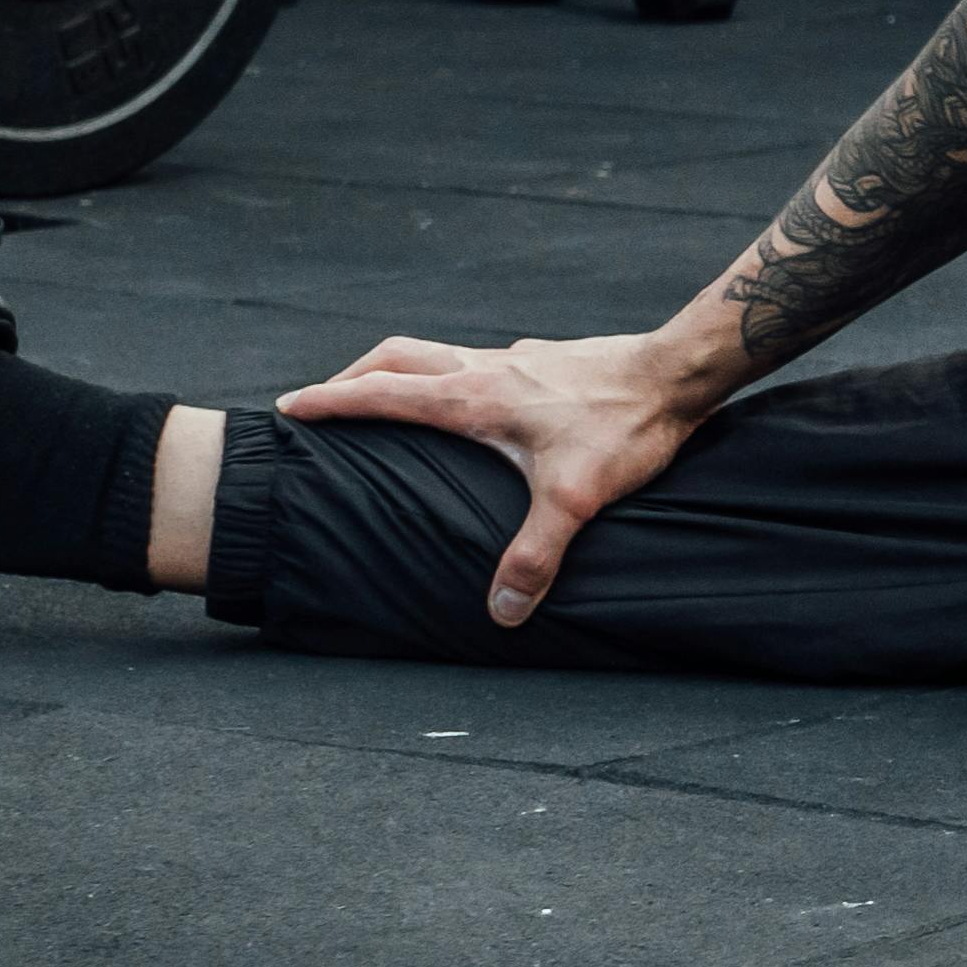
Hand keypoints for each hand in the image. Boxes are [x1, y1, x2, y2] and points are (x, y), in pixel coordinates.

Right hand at [273, 329, 707, 628]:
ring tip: (383, 403)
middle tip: (321, 400)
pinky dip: (445, 378)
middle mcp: (486, 368)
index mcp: (474, 396)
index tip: (288, 408)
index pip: (383, 392)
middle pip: (396, 357)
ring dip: (398, 372)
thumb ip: (534, 557)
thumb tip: (500, 612)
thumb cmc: (625, 426)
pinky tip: (467, 408)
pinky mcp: (542, 362)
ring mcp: (515, 360)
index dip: (331, 401)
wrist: (677, 372)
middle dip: (351, 376)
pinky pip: (474, 363)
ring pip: (435, 354)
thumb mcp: (575, 499)